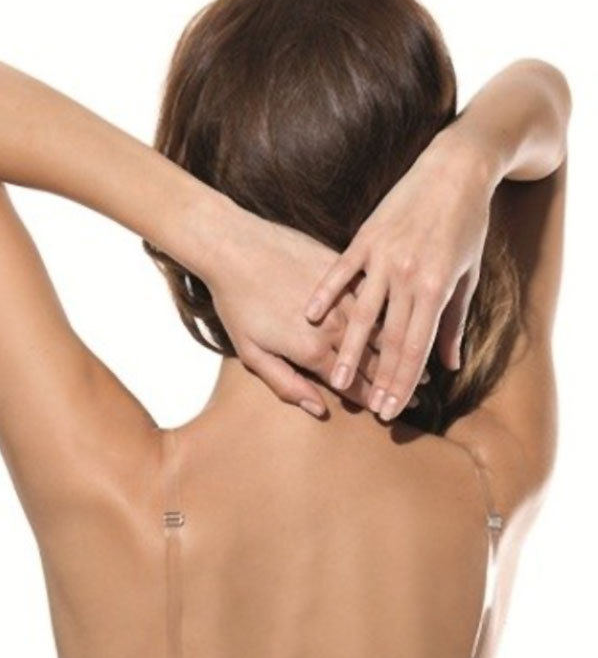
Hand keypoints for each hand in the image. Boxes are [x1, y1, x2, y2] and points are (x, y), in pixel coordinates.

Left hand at [200, 208, 427, 417]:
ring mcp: (341, 296)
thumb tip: (319, 409)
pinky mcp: (342, 269)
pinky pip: (374, 297)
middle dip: (394, 383)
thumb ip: (286, 384)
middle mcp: (333, 326)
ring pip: (380, 332)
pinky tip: (405, 323)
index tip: (391, 412)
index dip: (372, 400)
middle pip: (372, 362)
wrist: (234, 246)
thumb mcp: (251, 353)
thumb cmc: (236, 304)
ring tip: (422, 369)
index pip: (351, 384)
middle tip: (413, 400)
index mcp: (311, 350)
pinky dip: (391, 316)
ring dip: (400, 353)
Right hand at [302, 130, 494, 420]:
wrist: (454, 169)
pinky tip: (309, 319)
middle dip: (380, 379)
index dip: (404, 382)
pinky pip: (339, 273)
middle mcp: (407, 276)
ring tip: (340, 380)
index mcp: (435, 288)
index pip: (416, 348)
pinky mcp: (364, 238)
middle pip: (389, 340)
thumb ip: (454, 322)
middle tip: (371, 410)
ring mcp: (382, 257)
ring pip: (361, 314)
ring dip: (350, 351)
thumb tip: (449, 364)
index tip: (393, 410)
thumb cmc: (466, 224)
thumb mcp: (468, 274)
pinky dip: (324, 296)